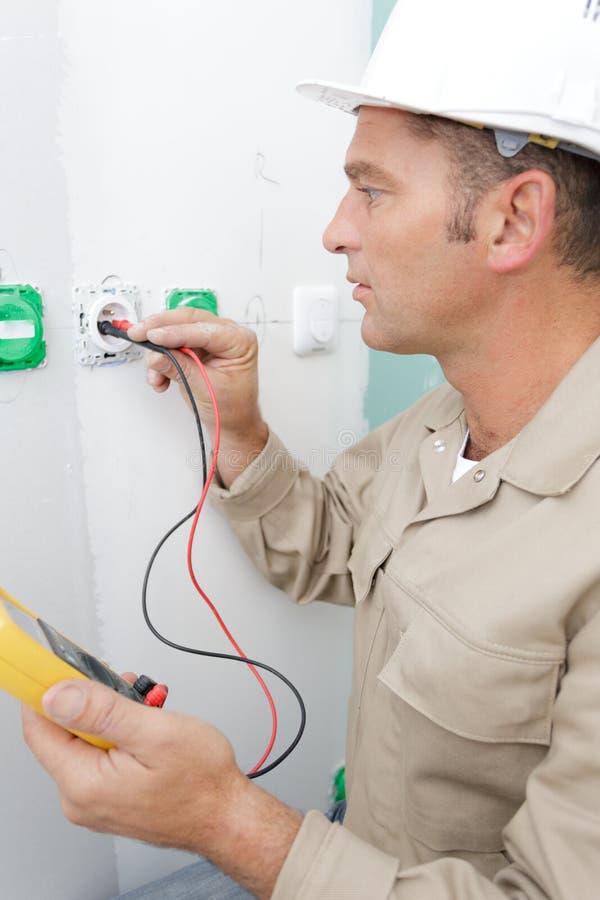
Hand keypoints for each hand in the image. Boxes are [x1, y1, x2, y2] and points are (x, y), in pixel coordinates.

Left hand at [22, 678, 245, 849]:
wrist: (225, 816)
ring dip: (109, 716)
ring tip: (144, 711)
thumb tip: (58, 695)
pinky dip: (116, 734)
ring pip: (83, 740)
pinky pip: (97, 756)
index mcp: (84, 782)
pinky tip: (142, 729)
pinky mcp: (106, 799)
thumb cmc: (201, 781)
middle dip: (92, 701)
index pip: (39, 727)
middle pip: (62, 731)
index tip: (63, 667)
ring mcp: (92, 801)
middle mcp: (80, 797)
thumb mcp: (155, 733)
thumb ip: (102, 712)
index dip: (49, 689)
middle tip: (124, 689)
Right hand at [128, 311, 268, 486]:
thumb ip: (179, 369)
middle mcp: (227, 334)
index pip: (203, 329)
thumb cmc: (231, 406)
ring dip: (160, 349)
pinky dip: (162, 359)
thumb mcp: (204, 388)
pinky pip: (173, 344)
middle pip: (188, 320)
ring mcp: (211, 339)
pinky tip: (160, 378)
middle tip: (139, 334)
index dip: (175, 332)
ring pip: (177, 330)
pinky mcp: (197, 347)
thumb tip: (156, 355)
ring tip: (154, 375)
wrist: (233, 421)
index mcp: (239, 341)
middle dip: (161, 328)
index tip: (154, 336)